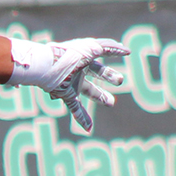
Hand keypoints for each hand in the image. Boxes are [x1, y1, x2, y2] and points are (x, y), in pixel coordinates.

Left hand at [9, 37, 127, 133]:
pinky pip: (75, 107)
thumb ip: (108, 47)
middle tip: (120, 81)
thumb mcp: (91, 48)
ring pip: (89, 90)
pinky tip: (88, 128)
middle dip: (109, 76)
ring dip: (100, 97)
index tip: (127, 53)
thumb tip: (126, 49)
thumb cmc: (68, 54)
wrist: (48, 66)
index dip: (114, 52)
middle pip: (97, 72)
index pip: (102, 52)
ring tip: (111, 103)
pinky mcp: (65, 94)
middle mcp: (79, 68)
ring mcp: (72, 82)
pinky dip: (82, 118)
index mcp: (84, 55)